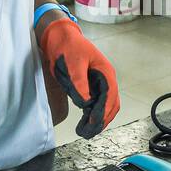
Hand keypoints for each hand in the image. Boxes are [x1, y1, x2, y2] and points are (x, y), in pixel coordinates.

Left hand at [37, 17, 119, 137]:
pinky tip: (85, 123)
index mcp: (105, 71)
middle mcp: (105, 79)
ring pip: (105, 107)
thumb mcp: (73, 62)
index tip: (94, 122)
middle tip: (89, 133)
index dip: (103, 110)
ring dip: (98, 120)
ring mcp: (99, 84)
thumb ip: (79, 82)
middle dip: (101, 120)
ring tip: (86, 132)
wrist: (60, 38)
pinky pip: (96, 105)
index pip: (110, 95)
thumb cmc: (68, 46)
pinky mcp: (91, 88)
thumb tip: (85, 102)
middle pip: (110, 104)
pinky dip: (92, 115)